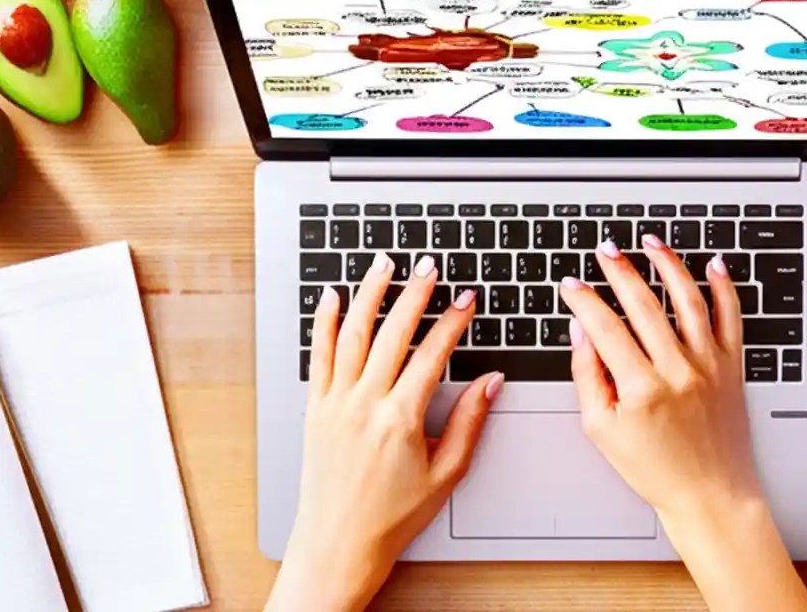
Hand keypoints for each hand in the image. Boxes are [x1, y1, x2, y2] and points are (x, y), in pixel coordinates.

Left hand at [267, 253, 502, 611]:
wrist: (339, 542)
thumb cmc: (392, 516)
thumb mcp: (446, 473)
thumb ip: (471, 422)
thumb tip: (491, 382)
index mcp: (401, 419)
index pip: (432, 354)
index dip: (452, 322)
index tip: (466, 300)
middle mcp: (364, 404)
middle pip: (392, 333)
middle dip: (415, 294)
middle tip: (429, 267)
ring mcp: (335, 403)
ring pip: (353, 335)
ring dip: (370, 294)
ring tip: (383, 265)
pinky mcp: (315, 408)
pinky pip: (319, 355)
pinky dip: (325, 323)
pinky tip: (333, 297)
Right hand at [561, 236, 759, 519]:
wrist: (710, 494)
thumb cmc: (655, 469)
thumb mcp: (602, 430)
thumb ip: (587, 375)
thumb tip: (581, 331)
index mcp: (640, 388)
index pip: (605, 326)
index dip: (583, 299)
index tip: (572, 286)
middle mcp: (677, 370)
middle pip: (644, 304)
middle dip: (619, 270)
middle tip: (605, 251)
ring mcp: (708, 365)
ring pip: (688, 299)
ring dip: (668, 264)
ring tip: (651, 243)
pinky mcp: (732, 366)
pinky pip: (731, 318)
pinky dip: (724, 288)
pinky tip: (714, 265)